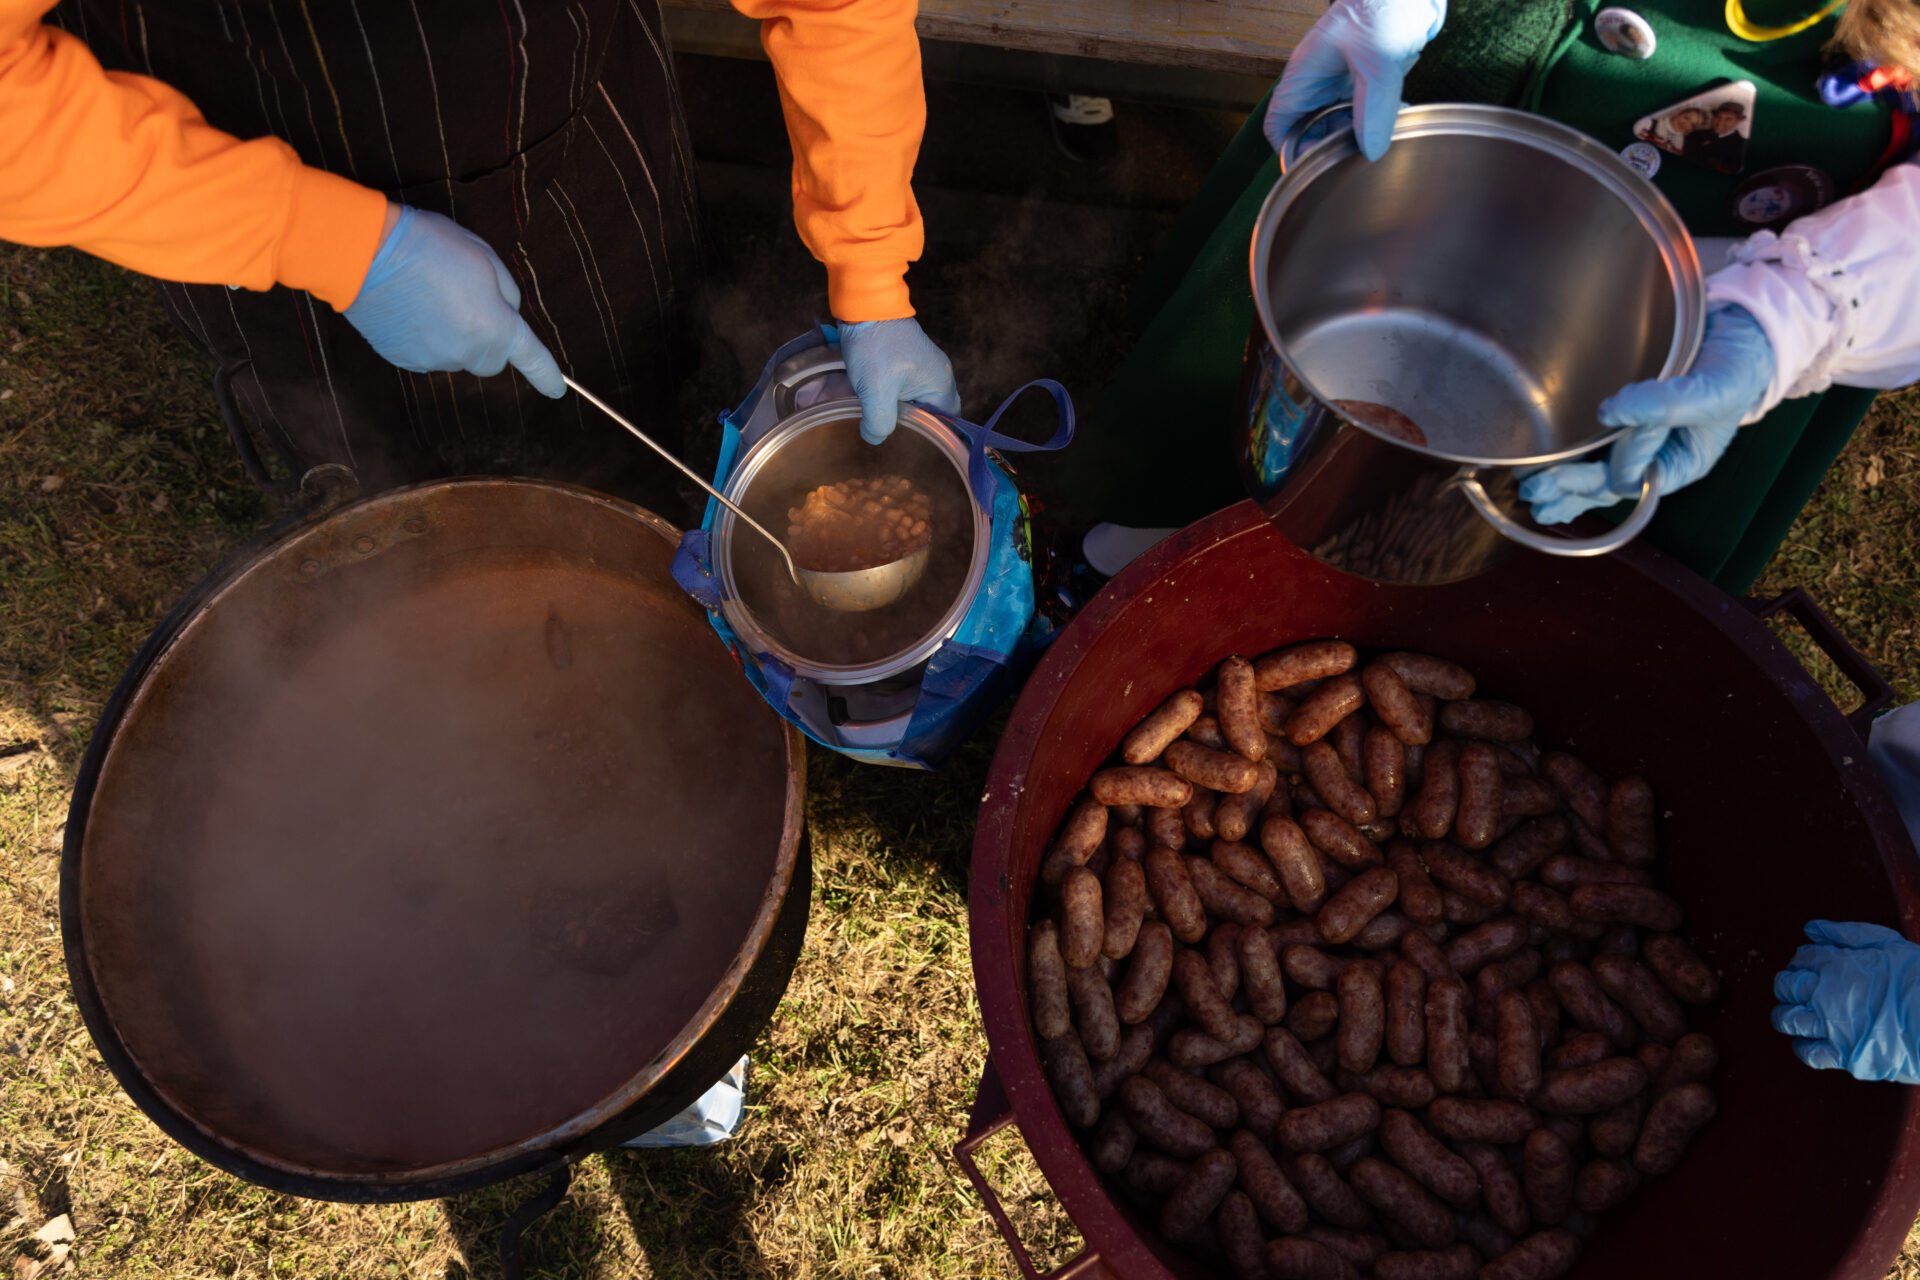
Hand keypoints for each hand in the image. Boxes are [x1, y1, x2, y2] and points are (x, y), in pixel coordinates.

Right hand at [343, 205, 563, 397]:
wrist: (366, 254)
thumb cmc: (431, 247)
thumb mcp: (485, 257)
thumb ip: (505, 292)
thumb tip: (504, 311)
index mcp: (498, 330)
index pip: (534, 361)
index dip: (547, 376)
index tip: (557, 389)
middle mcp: (469, 354)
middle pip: (490, 359)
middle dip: (487, 336)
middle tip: (466, 298)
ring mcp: (434, 361)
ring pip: (456, 355)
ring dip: (452, 333)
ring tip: (429, 294)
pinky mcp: (403, 360)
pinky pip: (426, 354)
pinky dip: (424, 336)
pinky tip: (410, 306)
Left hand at [838, 317, 959, 444]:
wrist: (863, 302)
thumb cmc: (876, 344)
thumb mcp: (876, 390)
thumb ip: (879, 422)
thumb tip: (874, 439)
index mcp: (940, 385)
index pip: (946, 424)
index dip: (930, 440)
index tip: (908, 451)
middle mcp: (934, 376)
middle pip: (924, 414)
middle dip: (902, 426)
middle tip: (885, 439)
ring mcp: (916, 367)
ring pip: (903, 401)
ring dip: (882, 410)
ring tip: (859, 420)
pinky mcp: (898, 360)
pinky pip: (890, 386)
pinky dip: (872, 395)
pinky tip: (848, 400)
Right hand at [1262, 0, 1445, 161]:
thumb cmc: (1383, 7)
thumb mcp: (1378, 61)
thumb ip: (1373, 108)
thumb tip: (1370, 151)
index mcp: (1304, 76)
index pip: (1279, 125)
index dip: (1290, 150)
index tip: (1311, 170)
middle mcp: (1318, 82)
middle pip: (1309, 131)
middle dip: (1328, 149)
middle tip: (1353, 159)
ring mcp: (1340, 82)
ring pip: (1336, 126)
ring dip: (1356, 138)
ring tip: (1378, 141)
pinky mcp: (1363, 81)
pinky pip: (1361, 114)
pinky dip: (1375, 124)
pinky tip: (1394, 123)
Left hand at [1519, 305, 1774, 524]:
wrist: (1740, 335)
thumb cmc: (1736, 367)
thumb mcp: (1712, 387)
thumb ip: (1667, 403)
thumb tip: (1612, 411)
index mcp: (1682, 463)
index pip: (1633, 478)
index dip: (1604, 471)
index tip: (1577, 455)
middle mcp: (1657, 459)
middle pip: (1607, 483)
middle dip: (1569, 488)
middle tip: (1532, 491)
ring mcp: (1640, 442)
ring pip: (1596, 474)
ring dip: (1562, 485)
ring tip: (1530, 493)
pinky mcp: (1625, 421)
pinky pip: (1593, 452)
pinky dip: (1568, 466)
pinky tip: (1543, 478)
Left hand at [1773, 920, 1919, 1082]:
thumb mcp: (1890, 944)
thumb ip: (1849, 933)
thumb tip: (1813, 928)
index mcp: (1837, 964)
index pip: (1802, 959)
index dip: (1802, 962)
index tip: (1809, 967)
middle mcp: (1826, 994)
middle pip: (1786, 986)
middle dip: (1788, 986)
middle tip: (1799, 990)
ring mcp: (1832, 1025)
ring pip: (1787, 1019)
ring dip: (1787, 1014)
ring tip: (1797, 1014)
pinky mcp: (1844, 1054)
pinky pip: (1808, 1053)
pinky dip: (1802, 1047)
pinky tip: (1808, 1041)